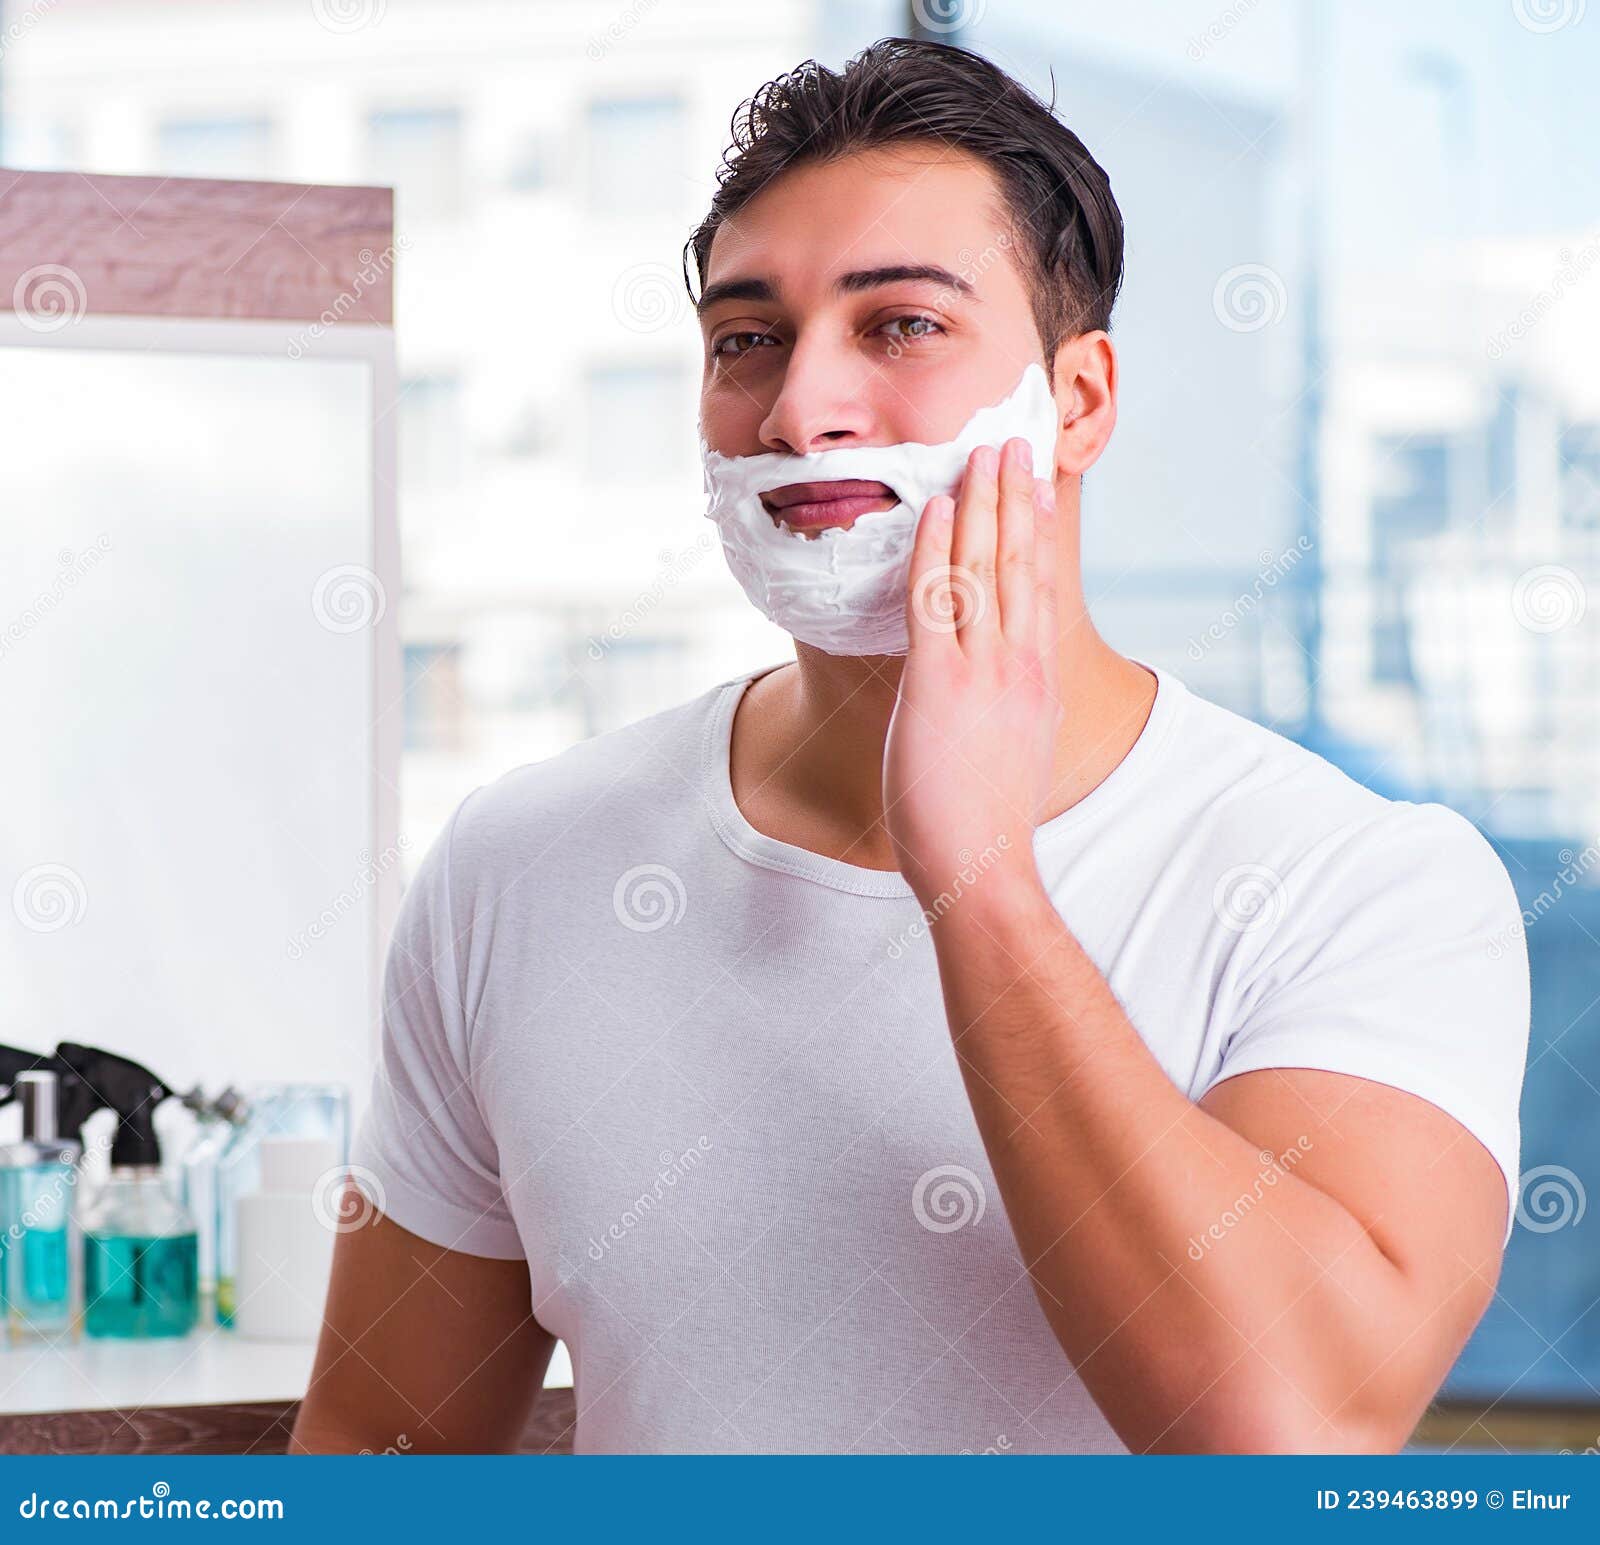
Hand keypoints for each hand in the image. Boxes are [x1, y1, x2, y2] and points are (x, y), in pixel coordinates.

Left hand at [883, 437, 1061, 908]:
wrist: (984, 867)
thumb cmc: (990, 821)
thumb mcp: (1017, 747)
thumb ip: (1010, 704)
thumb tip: (1001, 686)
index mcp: (1038, 676)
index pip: (1039, 583)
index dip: (1035, 527)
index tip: (1035, 483)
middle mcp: (1019, 661)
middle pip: (1018, 559)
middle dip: (1014, 495)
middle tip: (1014, 441)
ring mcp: (983, 668)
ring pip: (983, 566)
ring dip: (981, 503)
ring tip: (981, 452)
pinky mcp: (940, 682)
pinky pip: (936, 599)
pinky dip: (935, 549)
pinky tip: (935, 509)